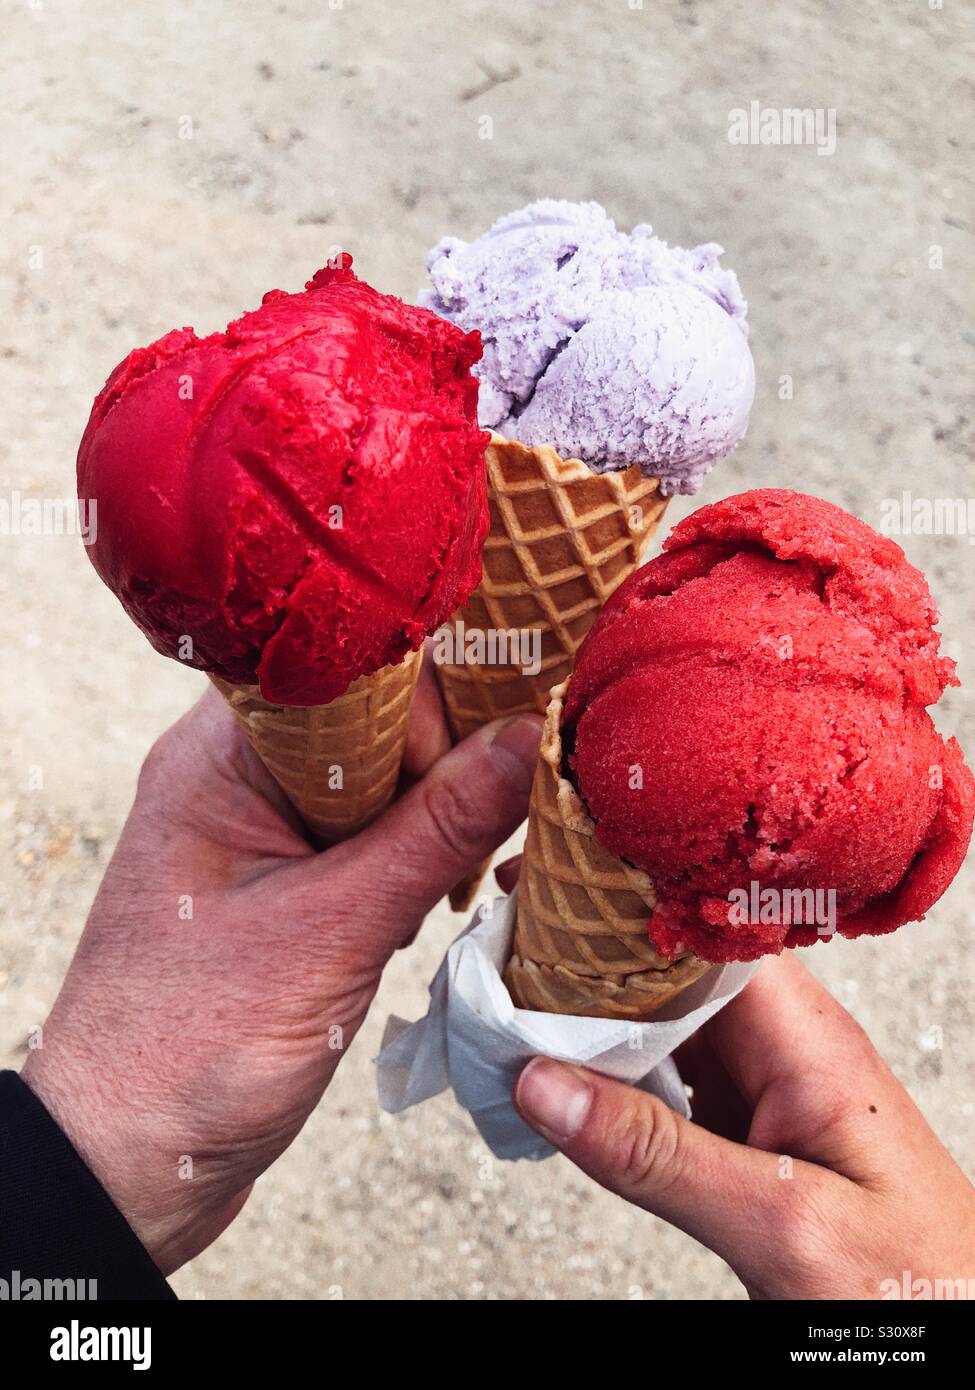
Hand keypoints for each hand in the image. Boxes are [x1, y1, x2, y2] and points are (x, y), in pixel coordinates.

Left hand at [23, 656, 541, 1274]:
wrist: (124, 1161)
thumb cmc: (193, 1048)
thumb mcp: (331, 932)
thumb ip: (434, 832)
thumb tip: (526, 741)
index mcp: (218, 756)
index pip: (344, 672)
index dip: (424, 704)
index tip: (488, 753)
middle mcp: (235, 774)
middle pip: (368, 720)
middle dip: (437, 765)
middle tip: (485, 821)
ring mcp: (259, 829)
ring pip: (377, 781)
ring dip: (430, 819)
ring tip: (451, 874)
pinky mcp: (286, 880)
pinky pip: (367, 836)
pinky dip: (410, 859)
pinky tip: (426, 901)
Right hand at [511, 945, 974, 1299]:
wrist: (959, 1332)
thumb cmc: (914, 1283)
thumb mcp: (779, 1223)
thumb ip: (659, 1156)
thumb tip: (544, 1084)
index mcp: (806, 1036)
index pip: (699, 934)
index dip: (619, 902)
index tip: (541, 885)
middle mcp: (785, 1044)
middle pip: (668, 969)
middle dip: (585, 952)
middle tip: (497, 942)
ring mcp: (765, 1083)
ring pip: (659, 1021)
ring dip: (588, 1015)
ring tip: (508, 999)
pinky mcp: (748, 1124)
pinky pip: (665, 1074)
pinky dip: (606, 1073)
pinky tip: (560, 1076)